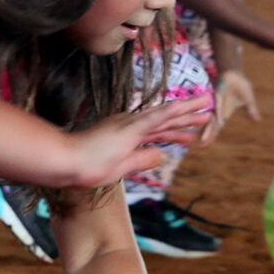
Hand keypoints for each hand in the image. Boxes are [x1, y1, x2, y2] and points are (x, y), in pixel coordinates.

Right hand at [62, 94, 211, 187]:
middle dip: (187, 119)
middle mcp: (129, 125)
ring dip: (186, 111)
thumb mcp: (121, 168)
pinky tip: (186, 106)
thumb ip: (142, 160)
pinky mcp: (127, 129)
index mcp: (126, 134)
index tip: (191, 132)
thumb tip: (163, 156)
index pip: (156, 132)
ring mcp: (129, 125)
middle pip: (164, 121)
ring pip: (164, 115)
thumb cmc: (85, 167)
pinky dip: (171, 112)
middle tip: (208, 115)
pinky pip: (154, 118)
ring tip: (207, 106)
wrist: (65, 163)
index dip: (176, 131)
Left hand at [199, 69, 258, 146]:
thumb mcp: (248, 101)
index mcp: (224, 114)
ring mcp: (217, 102)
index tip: (204, 145)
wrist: (236, 74)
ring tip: (204, 138)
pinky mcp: (218, 94)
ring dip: (209, 127)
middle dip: (207, 135)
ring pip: (212, 116)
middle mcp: (218, 110)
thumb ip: (251, 111)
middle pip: (212, 125)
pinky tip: (219, 122)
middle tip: (201, 146)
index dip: (211, 136)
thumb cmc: (240, 88)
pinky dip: (219, 113)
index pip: (216, 127)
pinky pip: (218, 104)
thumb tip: (258, 121)